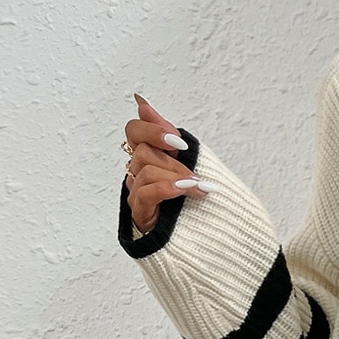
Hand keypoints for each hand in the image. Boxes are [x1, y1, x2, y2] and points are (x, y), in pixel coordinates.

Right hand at [123, 92, 211, 233]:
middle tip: (195, 173)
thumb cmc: (191, 198)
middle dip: (173, 161)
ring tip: (199, 188)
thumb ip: (163, 132)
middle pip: (142, 152)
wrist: (204, 238)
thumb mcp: (185, 160)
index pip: (133, 130)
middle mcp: (136, 173)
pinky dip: (168, 189)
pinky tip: (186, 191)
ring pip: (145, 171)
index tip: (179, 143)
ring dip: (177, 177)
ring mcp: (136, 194)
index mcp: (146, 157)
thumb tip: (140, 100)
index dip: (152, 130)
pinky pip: (147, 192)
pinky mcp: (141, 215)